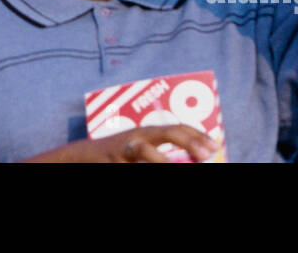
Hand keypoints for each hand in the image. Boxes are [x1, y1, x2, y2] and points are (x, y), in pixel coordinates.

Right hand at [57, 124, 217, 162]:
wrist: (83, 156)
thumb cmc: (119, 154)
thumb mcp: (140, 147)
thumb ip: (160, 151)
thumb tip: (194, 158)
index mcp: (147, 132)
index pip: (177, 127)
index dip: (197, 135)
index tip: (215, 146)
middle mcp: (137, 137)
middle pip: (165, 132)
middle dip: (188, 141)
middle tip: (206, 154)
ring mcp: (123, 150)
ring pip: (143, 150)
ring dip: (161, 160)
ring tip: (176, 168)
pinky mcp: (112, 162)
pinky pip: (129, 168)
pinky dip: (146, 169)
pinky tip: (159, 168)